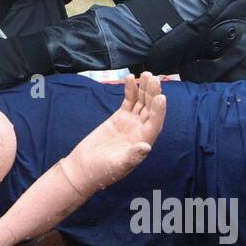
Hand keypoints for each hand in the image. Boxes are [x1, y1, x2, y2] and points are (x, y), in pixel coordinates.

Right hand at [60, 73, 166, 194]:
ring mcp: (130, 123)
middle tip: (153, 79)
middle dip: (152, 94)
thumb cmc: (102, 171)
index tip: (161, 97)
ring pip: (141, 103)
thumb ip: (132, 157)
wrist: (84, 168)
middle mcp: (140, 131)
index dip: (159, 111)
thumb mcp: (118, 166)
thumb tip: (146, 147)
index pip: (155, 124)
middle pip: (150, 109)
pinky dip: (130, 90)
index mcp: (143, 142)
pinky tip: (130, 78)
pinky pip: (128, 101)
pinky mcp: (119, 117)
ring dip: (144, 89)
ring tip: (146, 74)